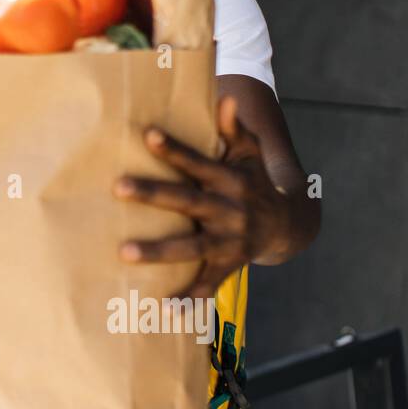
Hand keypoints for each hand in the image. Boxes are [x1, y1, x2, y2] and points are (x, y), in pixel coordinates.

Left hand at [112, 94, 291, 298]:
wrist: (289, 226)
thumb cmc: (256, 183)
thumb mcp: (250, 155)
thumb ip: (235, 130)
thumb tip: (225, 98)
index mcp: (230, 181)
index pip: (198, 162)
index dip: (174, 149)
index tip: (147, 135)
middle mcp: (229, 211)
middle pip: (187, 201)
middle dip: (153, 194)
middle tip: (118, 187)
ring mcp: (228, 241)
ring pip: (190, 248)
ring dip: (157, 251)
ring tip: (124, 253)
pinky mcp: (228, 267)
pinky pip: (207, 286)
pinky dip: (189, 300)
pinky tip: (164, 310)